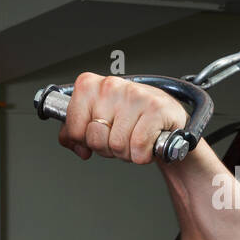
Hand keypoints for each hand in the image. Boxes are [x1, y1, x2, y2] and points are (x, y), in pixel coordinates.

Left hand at [57, 73, 188, 163]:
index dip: (85, 140)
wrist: (166, 117)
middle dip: (107, 147)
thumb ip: (75, 132)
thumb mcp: (97, 119)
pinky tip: (148, 140)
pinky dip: (143, 154)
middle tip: (121, 135)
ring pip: (116, 145)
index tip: (100, 131)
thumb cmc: (130, 117)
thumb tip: (77, 148)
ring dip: (127, 152)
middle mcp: (109, 85)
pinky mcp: (155, 108)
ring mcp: (133, 95)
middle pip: (94, 139)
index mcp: (89, 86)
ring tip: (136, 137)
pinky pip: (137, 147)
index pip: (73, 129)